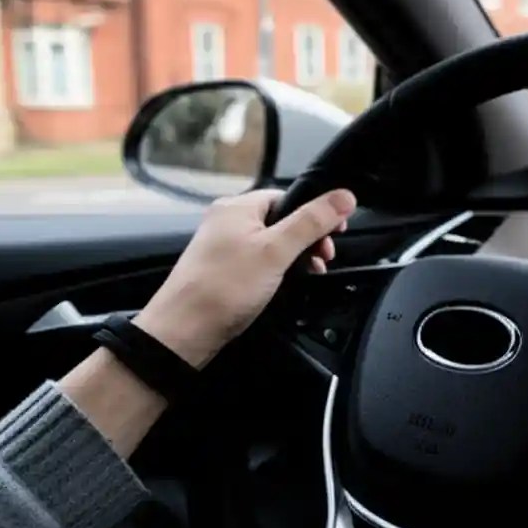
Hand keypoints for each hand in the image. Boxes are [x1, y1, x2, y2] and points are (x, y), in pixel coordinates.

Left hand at [132, 188, 356, 368]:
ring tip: (311, 273)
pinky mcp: (223, 270)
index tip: (337, 233)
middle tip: (324, 258)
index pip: (288, 197)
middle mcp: (228, 221)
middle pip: (282, 219)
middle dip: (309, 238)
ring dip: (297, 255)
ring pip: (272, 242)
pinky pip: (260, 260)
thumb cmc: (224, 288)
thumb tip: (344, 195)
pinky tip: (288, 283)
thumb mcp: (276, 251)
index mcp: (238, 206)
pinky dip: (279, 269)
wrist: (183, 332)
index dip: (316, 214)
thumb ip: (312, 222)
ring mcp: (224, 246)